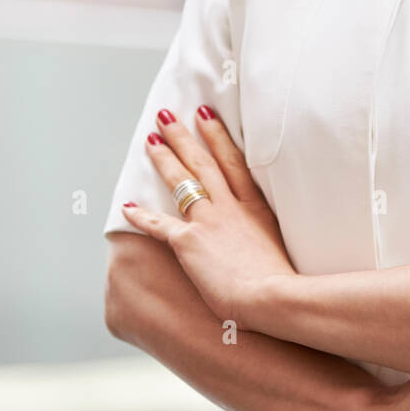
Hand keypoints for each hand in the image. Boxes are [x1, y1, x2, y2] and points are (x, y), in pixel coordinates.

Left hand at [121, 106, 291, 324]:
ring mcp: (209, 222)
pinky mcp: (189, 242)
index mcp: (254, 207)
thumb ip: (266, 233)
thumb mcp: (282, 244)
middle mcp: (230, 207)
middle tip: (166, 116)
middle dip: (183, 136)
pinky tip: (128, 206)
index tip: (205, 114)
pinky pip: (159, 225)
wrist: (271, 296)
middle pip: (203, 163)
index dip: (217, 135)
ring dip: (164, 159)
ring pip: (181, 182)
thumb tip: (262, 237)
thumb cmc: (280, 280)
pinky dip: (141, 216)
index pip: (232, 161)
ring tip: (151, 140)